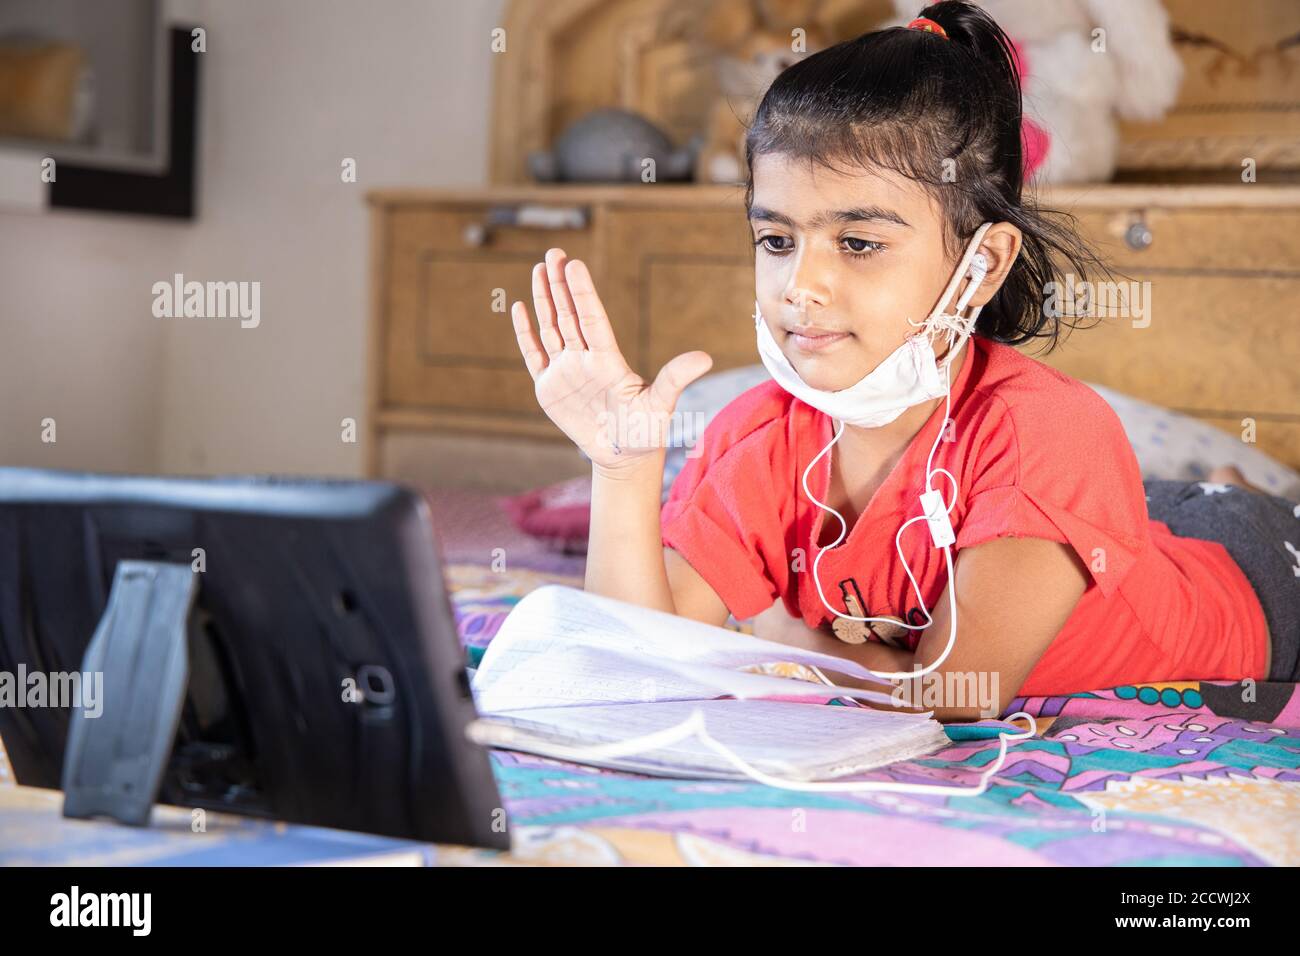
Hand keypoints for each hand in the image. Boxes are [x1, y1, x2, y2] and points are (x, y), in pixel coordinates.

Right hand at [511, 248, 712, 472]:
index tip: (575, 265)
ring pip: (551, 328)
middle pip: (570, 315)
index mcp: (609, 360)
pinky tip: (520, 307)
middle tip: (554, 251)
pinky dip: (526, 333)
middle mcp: (585, 359)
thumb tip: (705, 358)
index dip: (583, 293)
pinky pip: (534, 355)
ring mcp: (566, 371)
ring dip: (544, 299)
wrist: (625, 455)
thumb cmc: (646, 431)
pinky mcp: (549, 388)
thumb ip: (676, 379)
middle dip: (561, 284)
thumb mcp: (661, 405)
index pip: (592, 320)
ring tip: (539, 268)